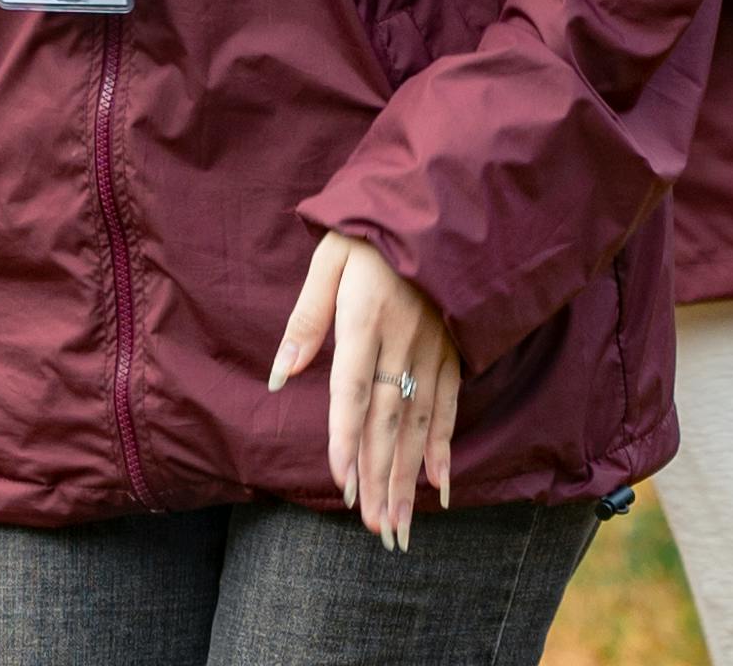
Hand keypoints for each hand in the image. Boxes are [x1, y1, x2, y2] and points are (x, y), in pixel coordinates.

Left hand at [269, 230, 458, 548]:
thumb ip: (306, 318)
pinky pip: (450, 407)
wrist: (444, 202)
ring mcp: (433, 351)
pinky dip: (444, 448)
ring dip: (409, 477)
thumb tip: (279, 375)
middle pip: (388, 421)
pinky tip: (440, 486)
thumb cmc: (375, 230)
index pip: (353, 390)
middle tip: (376, 530)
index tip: (341, 483)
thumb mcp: (330, 258)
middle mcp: (403, 343)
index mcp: (366, 319)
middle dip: (381, 479)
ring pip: (420, 424)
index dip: (347, 439)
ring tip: (399, 523)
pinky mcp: (454, 351)